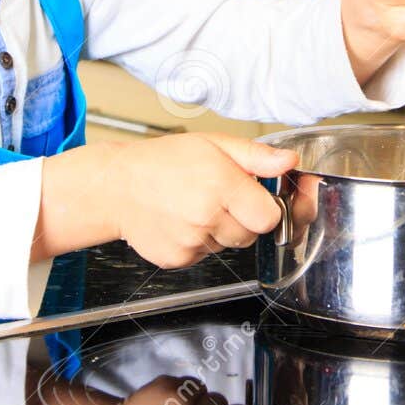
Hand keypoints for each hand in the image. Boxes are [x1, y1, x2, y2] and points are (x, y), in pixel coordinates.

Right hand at [97, 133, 295, 269]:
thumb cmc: (163, 161)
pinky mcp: (177, 260)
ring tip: (197, 206)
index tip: (253, 196)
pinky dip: (200, 242)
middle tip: (220, 197)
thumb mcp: (213, 144)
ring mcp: (190, 243)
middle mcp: (205, 217)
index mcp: (220, 185)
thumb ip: (256, 156)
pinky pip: (205, 256)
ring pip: (228, 245)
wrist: (115, 186)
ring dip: (221, 230)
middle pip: (251, 234)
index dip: (266, 207)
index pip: (270, 217)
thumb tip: (289, 162)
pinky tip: (182, 221)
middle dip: (244, 218)